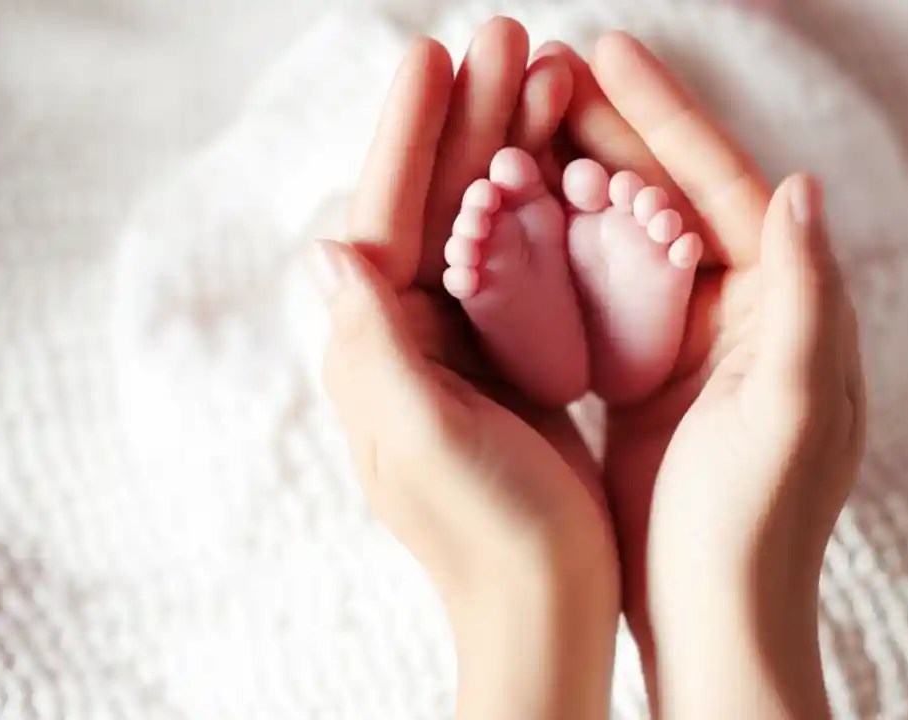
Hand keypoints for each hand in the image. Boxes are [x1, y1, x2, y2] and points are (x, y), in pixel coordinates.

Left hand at [316, 19, 616, 719]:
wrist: (544, 609)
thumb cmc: (488, 537)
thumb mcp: (422, 445)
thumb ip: (372, 349)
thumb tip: (332, 249)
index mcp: (376, 351)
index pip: (385, 220)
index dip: (408, 136)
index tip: (435, 56)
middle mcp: (408, 338)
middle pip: (436, 204)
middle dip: (469, 119)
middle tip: (510, 36)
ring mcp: (461, 346)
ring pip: (484, 222)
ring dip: (512, 146)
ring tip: (550, 77)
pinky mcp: (512, 361)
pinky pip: (525, 263)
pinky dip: (548, 208)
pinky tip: (575, 165)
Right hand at [549, 33, 864, 716]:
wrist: (715, 617)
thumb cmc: (755, 522)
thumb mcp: (789, 407)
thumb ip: (805, 294)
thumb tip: (803, 184)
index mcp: (788, 304)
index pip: (726, 185)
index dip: (666, 115)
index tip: (605, 51)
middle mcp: (746, 310)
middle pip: (672, 195)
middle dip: (612, 132)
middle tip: (545, 72)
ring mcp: (692, 341)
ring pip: (628, 237)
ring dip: (578, 182)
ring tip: (521, 126)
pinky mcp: (648, 376)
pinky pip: (600, 291)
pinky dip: (561, 251)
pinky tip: (516, 220)